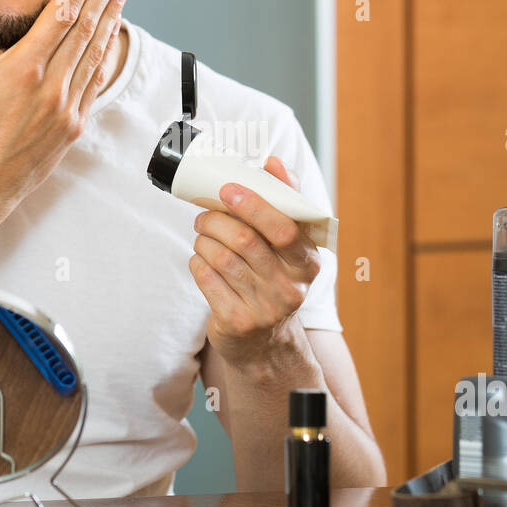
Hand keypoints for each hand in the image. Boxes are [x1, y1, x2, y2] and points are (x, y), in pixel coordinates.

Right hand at [0, 0, 130, 231]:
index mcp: (22, 70)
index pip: (62, 13)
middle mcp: (51, 88)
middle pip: (87, 27)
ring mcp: (67, 109)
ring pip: (96, 53)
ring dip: (111, 18)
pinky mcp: (74, 126)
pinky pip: (95, 82)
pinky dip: (105, 54)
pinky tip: (111, 35)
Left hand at [188, 155, 322, 371]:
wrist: (267, 344)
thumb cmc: (275, 280)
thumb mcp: (290, 247)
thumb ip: (285, 202)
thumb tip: (274, 162)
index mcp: (308, 263)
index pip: (284, 230)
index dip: (254, 205)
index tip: (229, 188)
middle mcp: (290, 288)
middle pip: (245, 241)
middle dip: (217, 220)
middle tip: (204, 215)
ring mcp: (264, 309)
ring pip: (222, 258)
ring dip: (204, 240)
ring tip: (202, 235)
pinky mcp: (237, 322)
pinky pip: (206, 279)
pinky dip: (198, 262)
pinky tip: (202, 260)